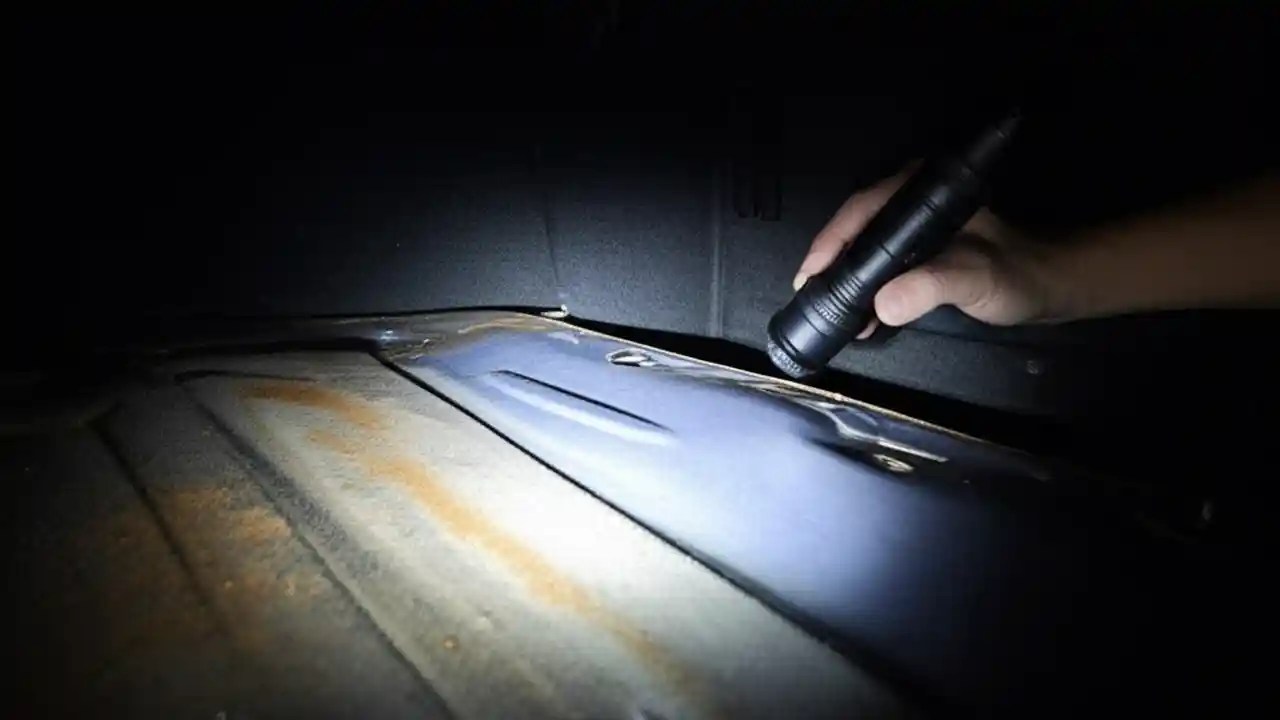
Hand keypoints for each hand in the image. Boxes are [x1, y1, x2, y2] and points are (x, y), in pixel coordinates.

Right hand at [794, 167, 1061, 333]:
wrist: (1048, 286)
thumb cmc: (1016, 274)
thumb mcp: (973, 279)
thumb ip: (931, 287)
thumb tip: (882, 304)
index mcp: (922, 191)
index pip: (861, 209)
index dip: (830, 241)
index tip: (809, 275)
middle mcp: (913, 201)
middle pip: (855, 226)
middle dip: (830, 261)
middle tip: (808, 295)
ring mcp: (914, 226)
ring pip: (864, 245)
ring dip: (845, 279)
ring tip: (829, 312)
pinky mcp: (918, 249)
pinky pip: (879, 262)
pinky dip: (865, 287)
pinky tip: (858, 315)